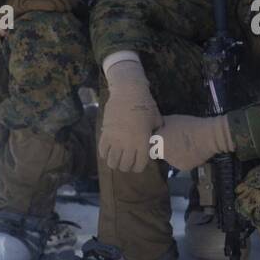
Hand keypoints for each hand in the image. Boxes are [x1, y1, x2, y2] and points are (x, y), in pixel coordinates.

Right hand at [98, 58, 161, 172]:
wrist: (128, 92)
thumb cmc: (145, 104)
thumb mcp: (156, 119)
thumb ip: (156, 133)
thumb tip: (156, 140)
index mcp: (143, 142)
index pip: (139, 165)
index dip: (138, 168)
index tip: (136, 165)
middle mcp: (129, 144)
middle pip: (124, 166)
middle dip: (125, 167)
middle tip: (125, 163)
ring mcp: (116, 140)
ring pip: (112, 161)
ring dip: (114, 163)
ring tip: (115, 159)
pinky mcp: (105, 133)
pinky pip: (102, 151)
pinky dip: (104, 154)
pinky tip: (107, 152)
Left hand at [153, 114, 234, 171]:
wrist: (208, 136)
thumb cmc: (189, 125)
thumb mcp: (171, 120)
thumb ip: (160, 126)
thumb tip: (154, 126)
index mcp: (156, 141)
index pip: (149, 144)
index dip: (154, 141)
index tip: (161, 137)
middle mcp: (160, 153)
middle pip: (158, 152)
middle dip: (164, 147)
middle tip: (174, 140)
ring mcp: (171, 162)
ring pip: (169, 158)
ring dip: (173, 153)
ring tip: (184, 145)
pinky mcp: (181, 168)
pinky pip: (180, 163)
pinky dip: (183, 159)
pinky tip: (190, 151)